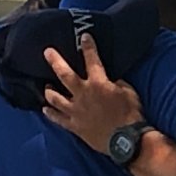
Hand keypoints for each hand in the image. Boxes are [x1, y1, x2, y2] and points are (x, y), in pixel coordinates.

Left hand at [42, 34, 145, 152]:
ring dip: (49, 91)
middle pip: (65, 75)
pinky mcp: (74, 126)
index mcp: (98, 83)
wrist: (127, 140)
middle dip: (56, 61)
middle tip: (47, 52)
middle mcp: (83, 94)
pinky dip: (51, 114)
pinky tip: (45, 109)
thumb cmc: (131, 114)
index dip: (88, 47)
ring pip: (56, 98)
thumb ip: (117, 84)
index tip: (83, 36)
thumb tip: (110, 81)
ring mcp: (76, 111)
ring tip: (46, 86)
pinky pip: (58, 119)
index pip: (92, 60)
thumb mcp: (129, 92)